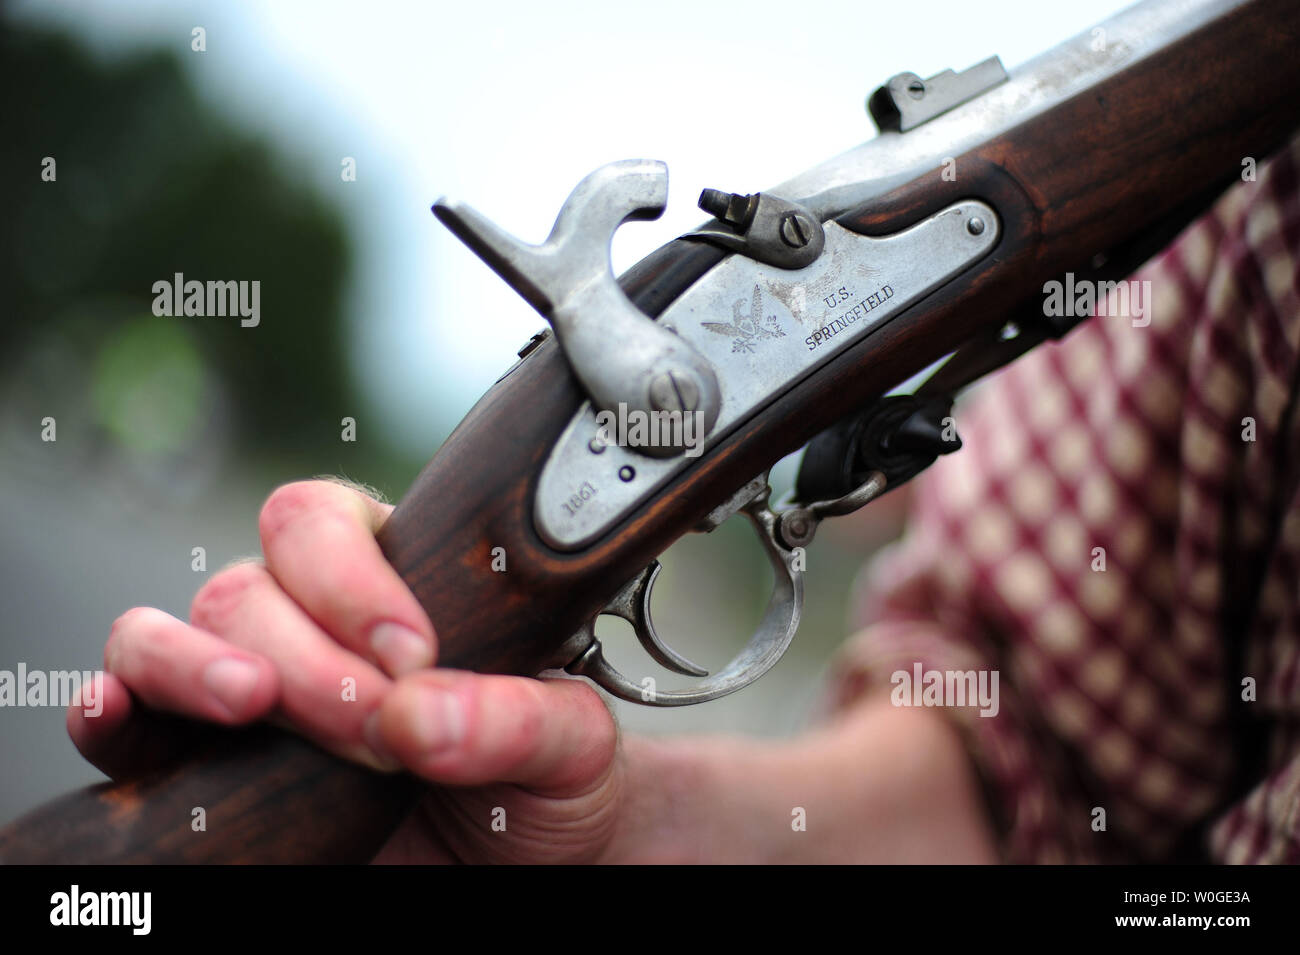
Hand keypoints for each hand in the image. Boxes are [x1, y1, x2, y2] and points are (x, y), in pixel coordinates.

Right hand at [69, 479, 623, 863]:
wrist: (524, 866)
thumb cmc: (545, 784)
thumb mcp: (570, 744)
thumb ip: (521, 716)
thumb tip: (420, 708)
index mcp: (390, 575)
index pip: (324, 521)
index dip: (352, 582)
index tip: (411, 655)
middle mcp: (302, 617)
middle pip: (247, 588)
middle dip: (310, 662)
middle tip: (377, 732)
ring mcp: (246, 686)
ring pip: (166, 631)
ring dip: (199, 667)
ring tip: (254, 705)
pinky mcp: (203, 765)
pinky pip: (129, 718)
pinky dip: (113, 711)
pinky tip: (121, 714)